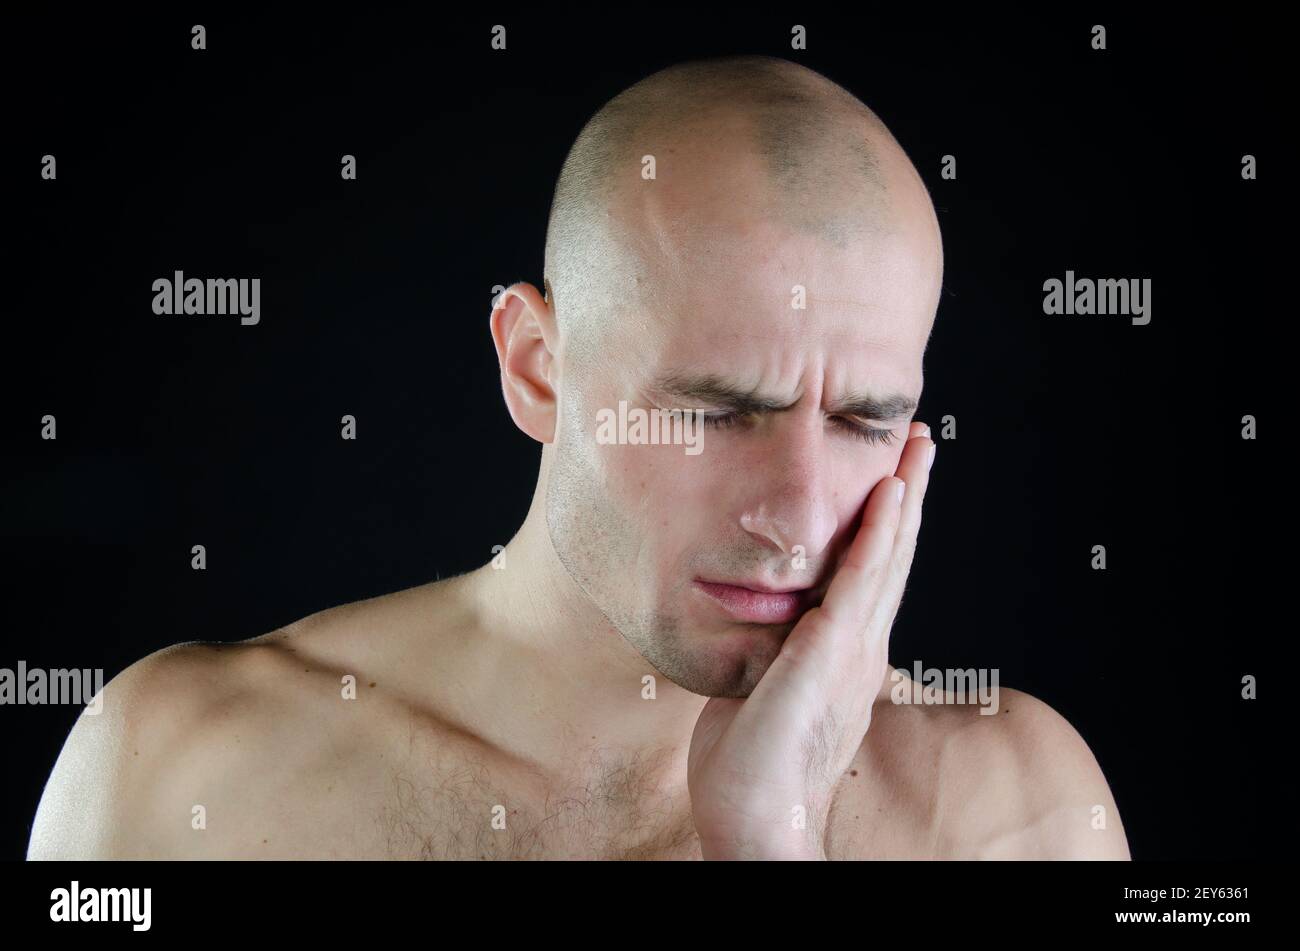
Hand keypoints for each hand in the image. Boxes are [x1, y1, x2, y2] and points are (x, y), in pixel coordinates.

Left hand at [687, 421, 934, 858]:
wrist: (754, 819)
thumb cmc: (748, 767)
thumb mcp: (763, 690)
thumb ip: (772, 652)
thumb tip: (761, 620)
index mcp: (844, 656)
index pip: (871, 576)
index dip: (886, 525)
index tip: (893, 477)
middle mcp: (860, 647)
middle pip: (892, 557)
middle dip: (908, 496)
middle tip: (922, 442)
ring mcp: (852, 649)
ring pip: (887, 558)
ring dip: (905, 498)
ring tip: (919, 446)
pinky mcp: (831, 652)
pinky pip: (860, 581)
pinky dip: (879, 534)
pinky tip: (890, 492)